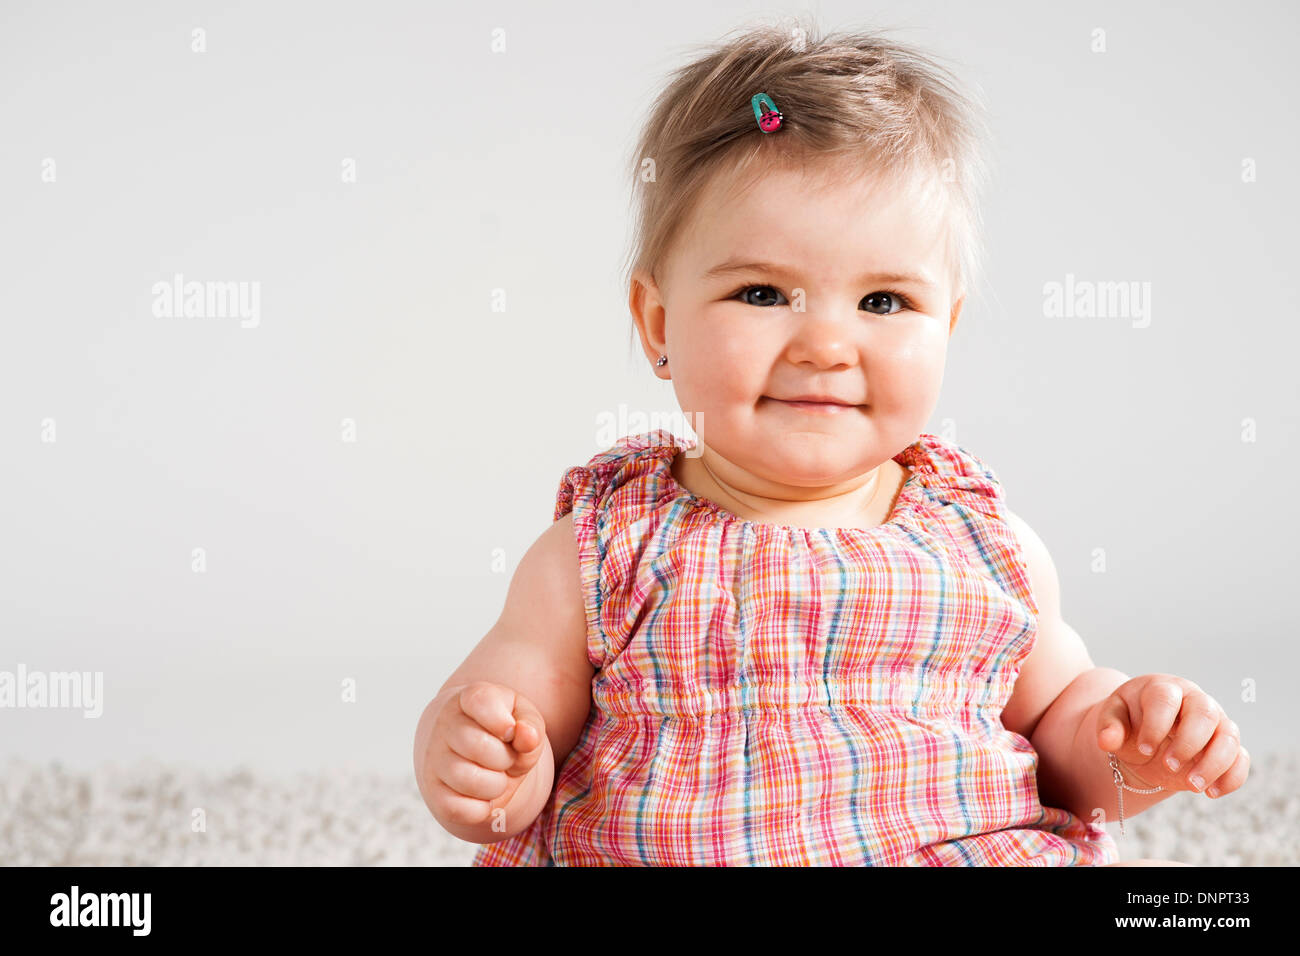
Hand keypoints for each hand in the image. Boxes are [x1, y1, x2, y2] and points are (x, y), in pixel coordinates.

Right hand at [423, 681, 548, 828]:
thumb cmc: (501, 729)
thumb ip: (531, 725)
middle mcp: (444, 725)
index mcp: (468, 699)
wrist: (467, 746)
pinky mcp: (433, 792)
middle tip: (506, 758)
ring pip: (468, 780)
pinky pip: (458, 809)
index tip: (510, 731)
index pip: (481, 701)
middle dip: (505, 758)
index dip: (503, 722)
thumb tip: (527, 737)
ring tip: (496, 777)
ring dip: (496, 785)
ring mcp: (434, 759)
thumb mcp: (522, 718)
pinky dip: (481, 809)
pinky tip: (483, 796)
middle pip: (478, 746)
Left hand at [1095, 674, 1248, 798]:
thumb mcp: (1113, 719)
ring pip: (1229, 736)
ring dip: (1214, 764)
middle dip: (1189, 743)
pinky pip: (1241, 758)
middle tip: (1168, 766)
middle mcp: (1195, 700)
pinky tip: (1211, 793)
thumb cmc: (1130, 721)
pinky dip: (1232, 777)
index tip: (1143, 749)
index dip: (1156, 725)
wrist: (1147, 736)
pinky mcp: (1226, 745)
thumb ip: (1108, 727)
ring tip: (1191, 786)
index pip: (1166, 699)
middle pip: (1205, 713)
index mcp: (1163, 688)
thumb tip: (1106, 741)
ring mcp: (1215, 722)